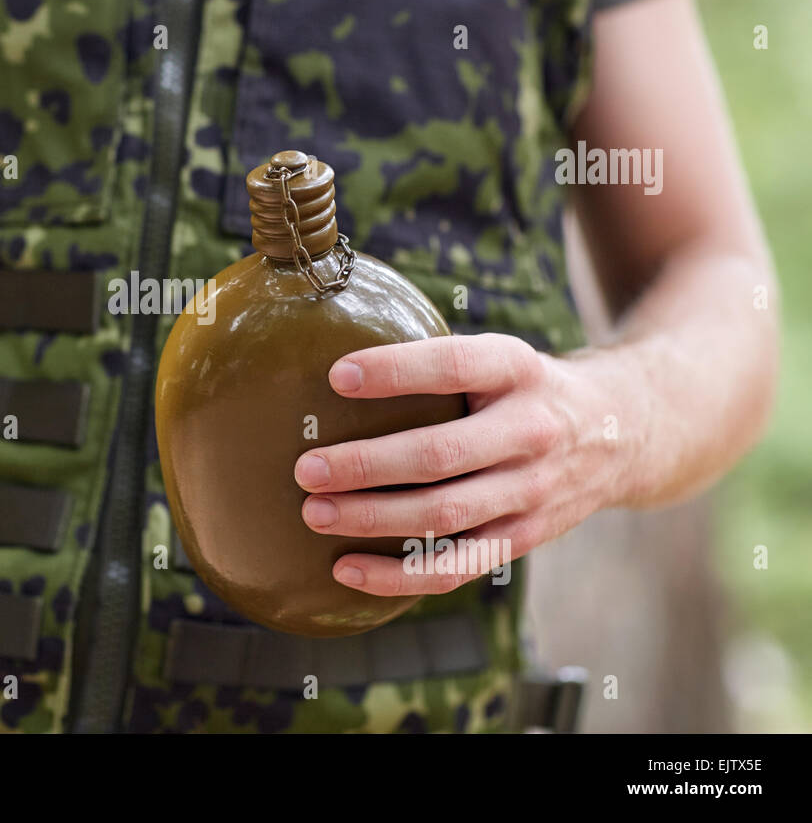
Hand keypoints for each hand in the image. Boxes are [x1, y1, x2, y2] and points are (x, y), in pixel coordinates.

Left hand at [295, 333, 638, 596]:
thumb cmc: (525, 388)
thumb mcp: (501, 356)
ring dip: (373, 519)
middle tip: (306, 468)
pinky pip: (457, 566)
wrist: (624, 431)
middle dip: (366, 464)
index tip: (336, 376)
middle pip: (441, 454)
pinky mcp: (524, 537)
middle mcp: (531, 431)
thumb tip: (334, 369)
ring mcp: (533, 490)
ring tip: (314, 513)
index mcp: (518, 370)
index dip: (395, 371)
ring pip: (445, 515)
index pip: (454, 366)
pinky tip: (346, 569)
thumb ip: (440, 364)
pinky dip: (398, 575)